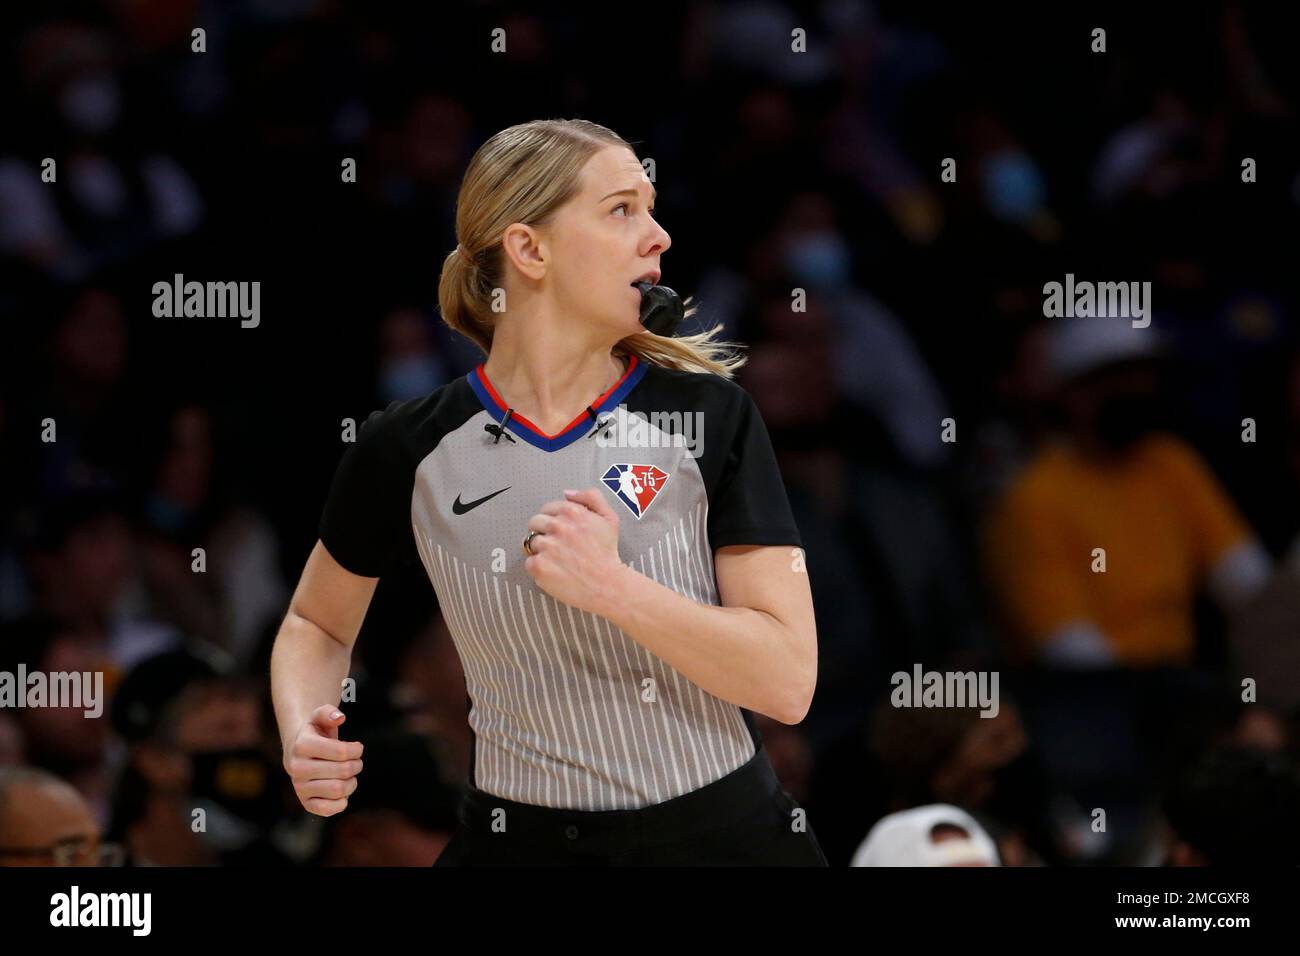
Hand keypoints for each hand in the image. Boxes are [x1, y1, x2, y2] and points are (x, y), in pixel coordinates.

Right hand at [282, 705, 363, 816]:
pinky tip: (342, 792)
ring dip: (352, 782)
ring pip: (338, 790)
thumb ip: (329, 712)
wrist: (298, 751)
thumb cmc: (315, 732)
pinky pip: (328, 809)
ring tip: (350, 775)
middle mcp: (297, 768)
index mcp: (302, 745)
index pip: (341, 752)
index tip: (356, 748)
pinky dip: (342, 802)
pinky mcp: (306, 803)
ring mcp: (300, 787)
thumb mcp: (319, 716)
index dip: (356, 750)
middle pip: (343, 771)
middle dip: (356, 765)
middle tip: (356, 762)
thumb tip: (339, 717)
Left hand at [524, 487, 625, 614]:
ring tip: (556, 560)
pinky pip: (529, 562)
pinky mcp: (539, 566)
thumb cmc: (608, 553)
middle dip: (542, 532)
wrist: (607, 585)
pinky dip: (538, 567)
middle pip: (534, 523)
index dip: (552, 519)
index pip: (547, 509)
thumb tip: (567, 494)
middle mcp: (557, 526)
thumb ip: (591, 498)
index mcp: (572, 512)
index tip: (559, 531)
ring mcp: (546, 546)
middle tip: (555, 545)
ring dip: (540, 550)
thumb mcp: (609, 518)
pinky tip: (554, 571)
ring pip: (530, 543)